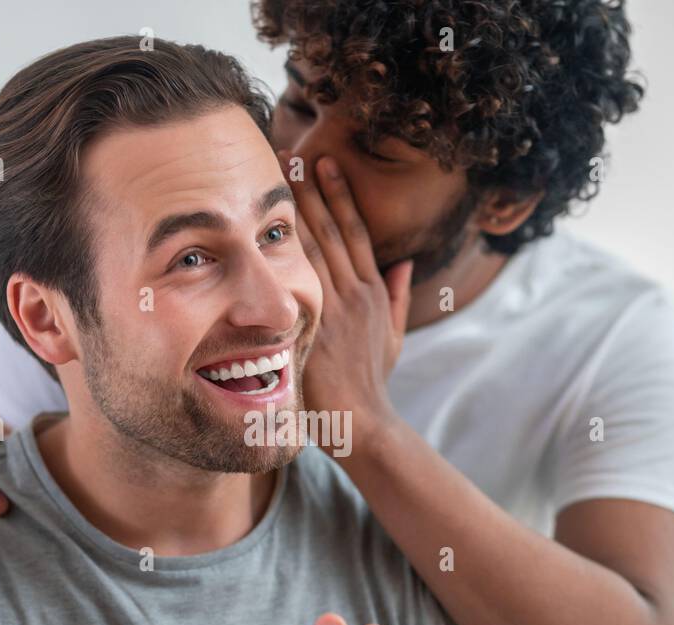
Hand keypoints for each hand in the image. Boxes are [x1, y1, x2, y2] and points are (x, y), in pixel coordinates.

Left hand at [287, 154, 412, 432]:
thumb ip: (397, 297)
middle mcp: (356, 294)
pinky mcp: (316, 328)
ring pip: (313, 249)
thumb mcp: (394, 337)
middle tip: (291, 154)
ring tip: (276, 177)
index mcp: (373, 292)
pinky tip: (268, 227)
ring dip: (295, 210)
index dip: (340, 195)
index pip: (354, 231)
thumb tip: (405, 263)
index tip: (325, 165)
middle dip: (312, 190)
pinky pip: (299, 282)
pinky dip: (285, 252)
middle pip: (331, 230)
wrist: (363, 421)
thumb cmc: (372, 383)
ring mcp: (335, 310)